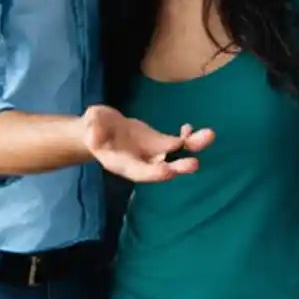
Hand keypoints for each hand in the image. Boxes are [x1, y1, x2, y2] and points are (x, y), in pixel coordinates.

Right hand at [82, 106, 214, 182]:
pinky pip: (177, 143)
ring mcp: (154, 154)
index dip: (154, 172)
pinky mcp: (160, 143)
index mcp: (124, 164)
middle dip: (179, 166)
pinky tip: (190, 128)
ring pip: (177, 155)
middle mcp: (143, 163)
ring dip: (192, 147)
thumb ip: (93, 129)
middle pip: (164, 168)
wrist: (101, 130)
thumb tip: (93, 131)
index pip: (141, 172)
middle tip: (194, 164)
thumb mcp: (90, 126)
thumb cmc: (93, 129)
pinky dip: (187, 137)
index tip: (167, 171)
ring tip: (208, 136)